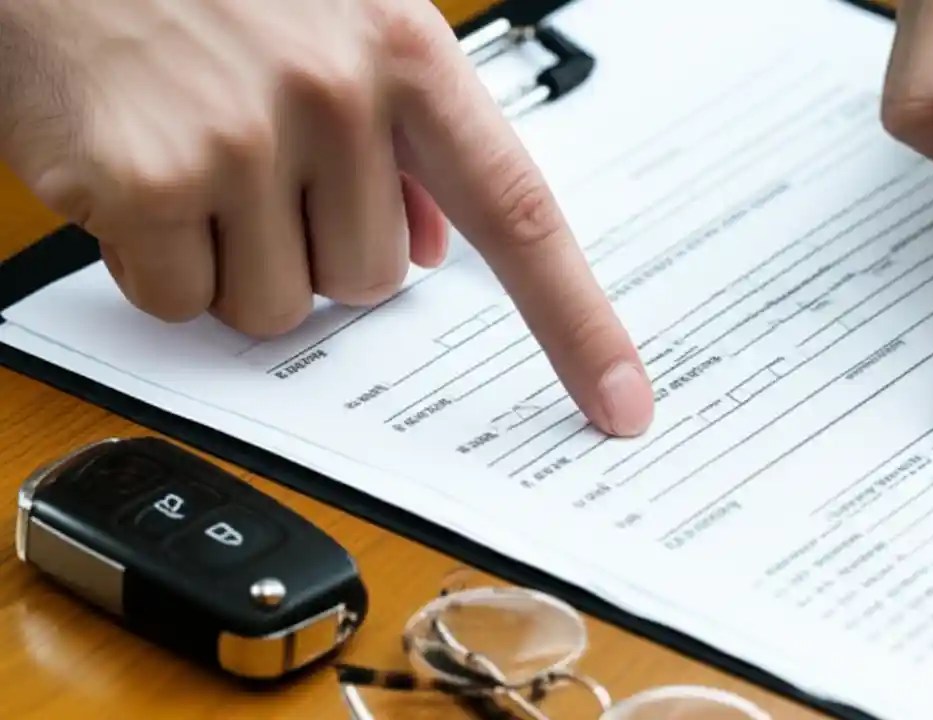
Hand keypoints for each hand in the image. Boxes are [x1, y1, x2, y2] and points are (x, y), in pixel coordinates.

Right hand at [0, 0, 653, 436]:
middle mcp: (336, 93)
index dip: (578, 323)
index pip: (519, 213)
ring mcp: (242, 139)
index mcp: (404, 51)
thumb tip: (440, 244)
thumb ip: (405, 136)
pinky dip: (160, 263)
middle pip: (374, 284)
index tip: (620, 400)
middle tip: (261, 168)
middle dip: (318, 249)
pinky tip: (143, 179)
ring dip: (238, 262)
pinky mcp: (150, 182)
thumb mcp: (336, 24)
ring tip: (197, 160)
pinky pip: (185, 301)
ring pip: (282, 308)